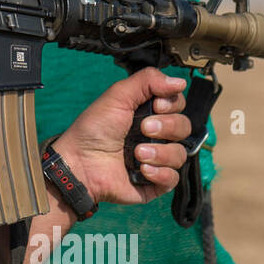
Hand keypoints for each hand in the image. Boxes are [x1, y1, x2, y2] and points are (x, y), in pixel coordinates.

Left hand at [49, 68, 190, 204]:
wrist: (80, 163)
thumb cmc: (93, 130)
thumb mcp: (117, 96)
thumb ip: (147, 81)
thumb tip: (180, 82)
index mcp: (148, 113)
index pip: (178, 105)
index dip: (172, 104)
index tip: (156, 106)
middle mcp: (156, 135)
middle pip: (184, 127)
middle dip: (166, 127)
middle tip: (143, 129)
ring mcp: (156, 159)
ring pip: (180, 154)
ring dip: (159, 152)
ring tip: (136, 153)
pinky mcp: (155, 181)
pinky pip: (173, 177)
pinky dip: (160, 173)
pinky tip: (141, 169)